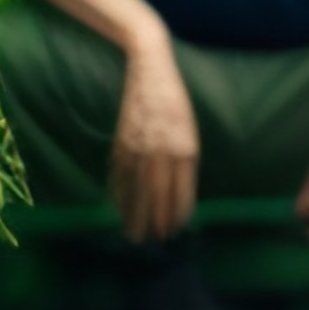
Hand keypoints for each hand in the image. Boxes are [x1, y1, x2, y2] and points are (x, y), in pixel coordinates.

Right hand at [109, 36, 199, 243]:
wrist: (149, 69)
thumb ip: (185, 159)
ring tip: (132, 233)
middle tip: (150, 241)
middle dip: (153, 221)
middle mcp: (162, 151)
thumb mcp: (190, 129)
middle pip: (156, 196)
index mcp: (185, 149)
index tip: (173, 230)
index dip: (176, 214)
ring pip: (135, 190)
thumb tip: (179, 191)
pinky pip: (120, 175)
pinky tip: (118, 207)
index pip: (181, 191)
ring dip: (133, 214)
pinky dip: (119, 193)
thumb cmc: (176, 101)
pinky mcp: (121, 142)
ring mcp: (138, 148)